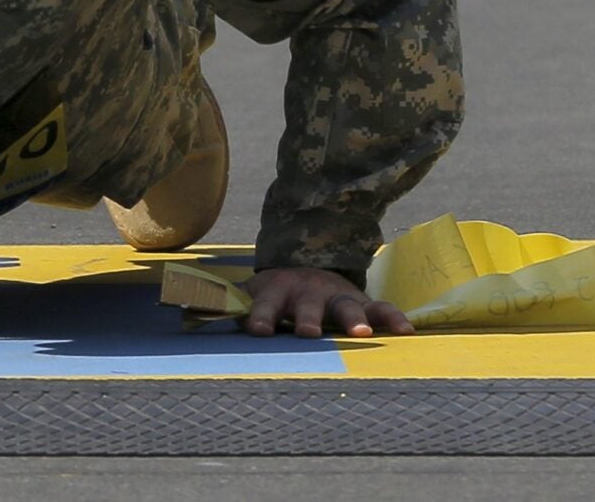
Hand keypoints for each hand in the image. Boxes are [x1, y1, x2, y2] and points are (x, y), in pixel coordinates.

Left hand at [242, 266, 413, 338]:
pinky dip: (392, 318)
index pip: (265, 304)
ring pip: (345, 306)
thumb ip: (228, 307)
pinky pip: (380, 308)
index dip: (261, 316)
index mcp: (276, 292)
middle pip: (307, 306)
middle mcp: (307, 293)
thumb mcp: (251, 294)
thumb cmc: (275, 294)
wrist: (307, 261)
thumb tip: (188, 308)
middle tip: (308, 333)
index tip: (260, 330)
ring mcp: (336, 296)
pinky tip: (405, 332)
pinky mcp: (361, 301)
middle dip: (307, 319)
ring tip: (361, 334)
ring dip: (352, 319)